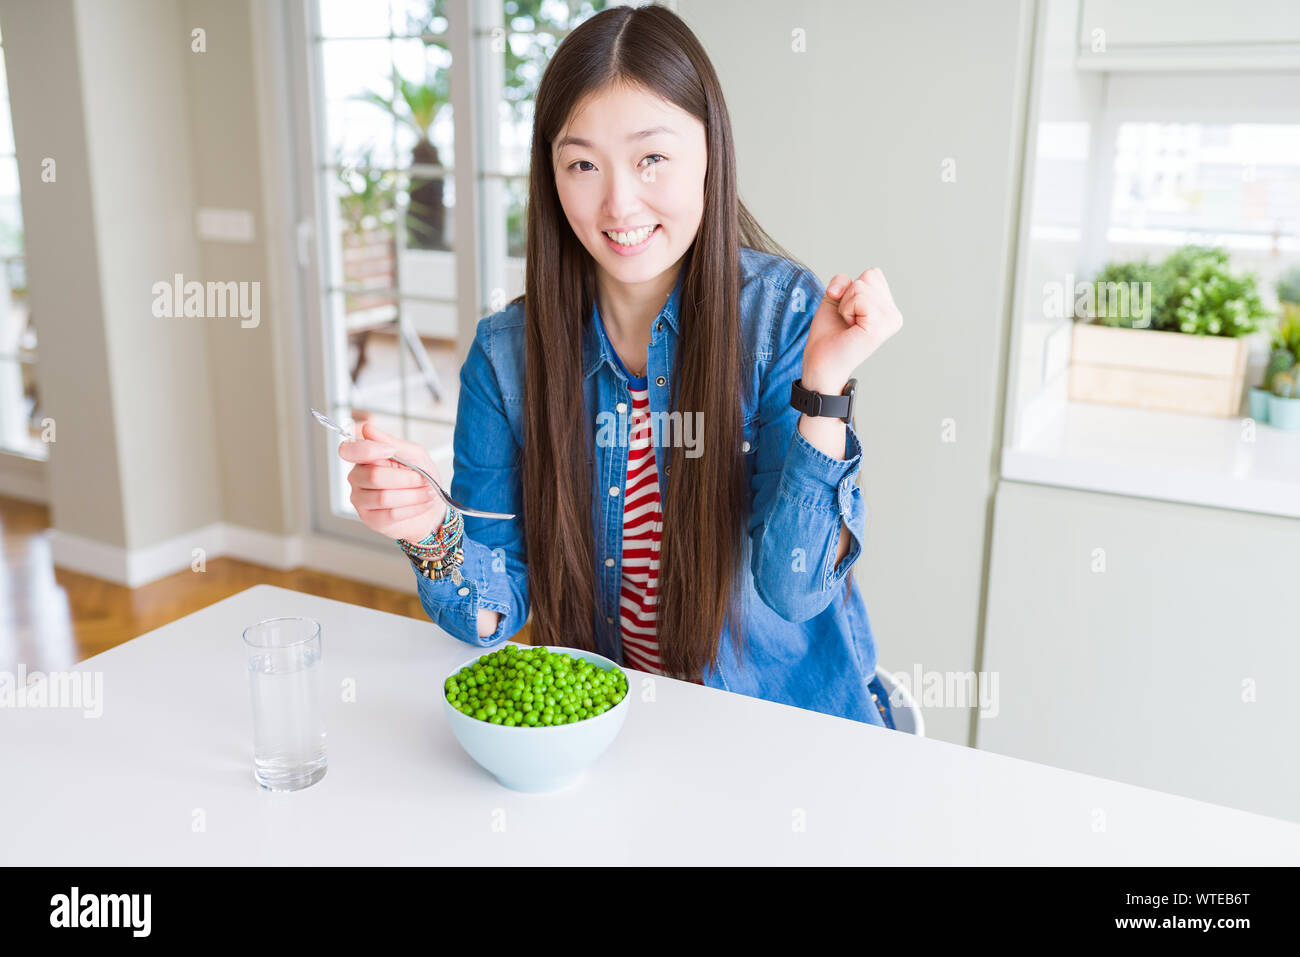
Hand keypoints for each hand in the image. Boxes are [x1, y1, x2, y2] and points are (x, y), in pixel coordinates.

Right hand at [338, 421, 447, 541]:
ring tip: (428, 492)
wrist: (431, 507)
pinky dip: (413, 507)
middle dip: (407, 478)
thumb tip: (367, 429)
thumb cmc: (420, 478)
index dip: (367, 450)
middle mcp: (357, 478)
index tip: (390, 450)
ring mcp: (361, 500)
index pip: (348, 450)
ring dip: (413, 494)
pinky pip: (390, 513)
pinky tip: (424, 503)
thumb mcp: (414, 455)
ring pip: (384, 497)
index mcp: (364, 458)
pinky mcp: (371, 520)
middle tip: (424, 479)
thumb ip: (394, 443)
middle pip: (374, 476)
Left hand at [800, 267, 903, 392]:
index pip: (872, 274)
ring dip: (846, 304)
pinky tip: (850, 327)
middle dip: (848, 295)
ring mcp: (889, 320)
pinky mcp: (879, 326)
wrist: (821, 362)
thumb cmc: (829, 334)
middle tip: (847, 320)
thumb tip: (854, 285)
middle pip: (869, 276)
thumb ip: (845, 281)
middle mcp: (894, 315)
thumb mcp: (836, 297)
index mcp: (888, 309)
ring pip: (862, 285)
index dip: (851, 289)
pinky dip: (846, 309)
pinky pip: (859, 296)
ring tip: (848, 325)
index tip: (849, 312)